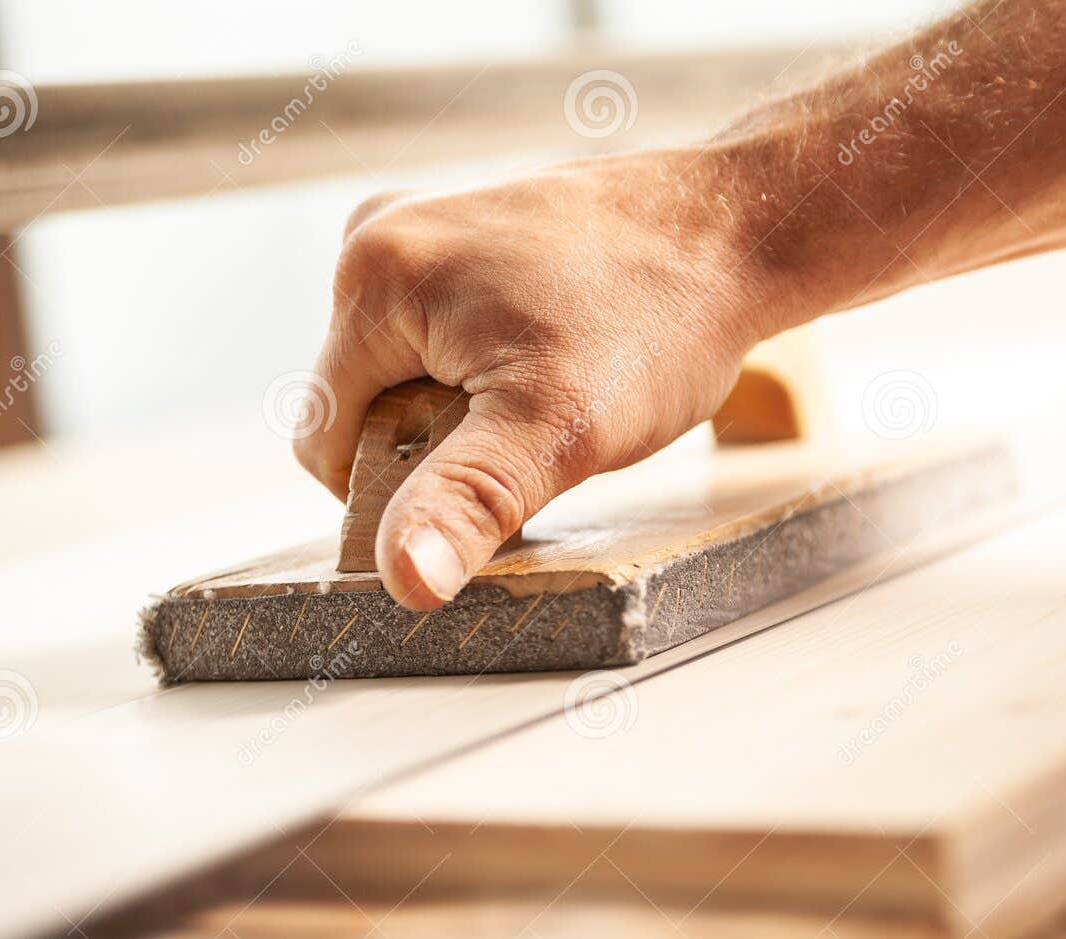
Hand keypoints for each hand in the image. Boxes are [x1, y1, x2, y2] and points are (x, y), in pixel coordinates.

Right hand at [295, 152, 774, 610]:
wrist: (740, 232)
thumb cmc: (660, 319)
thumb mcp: (560, 430)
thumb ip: (469, 501)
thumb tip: (401, 579)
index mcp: (372, 277)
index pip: (325, 442)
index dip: (397, 492)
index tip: (488, 491)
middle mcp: (380, 238)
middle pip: (364, 406)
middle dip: (438, 445)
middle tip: (537, 436)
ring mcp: (425, 232)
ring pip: (407, 377)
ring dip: (467, 413)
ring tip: (556, 394)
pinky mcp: (467, 239)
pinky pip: (442, 339)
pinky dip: (487, 374)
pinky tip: (556, 365)